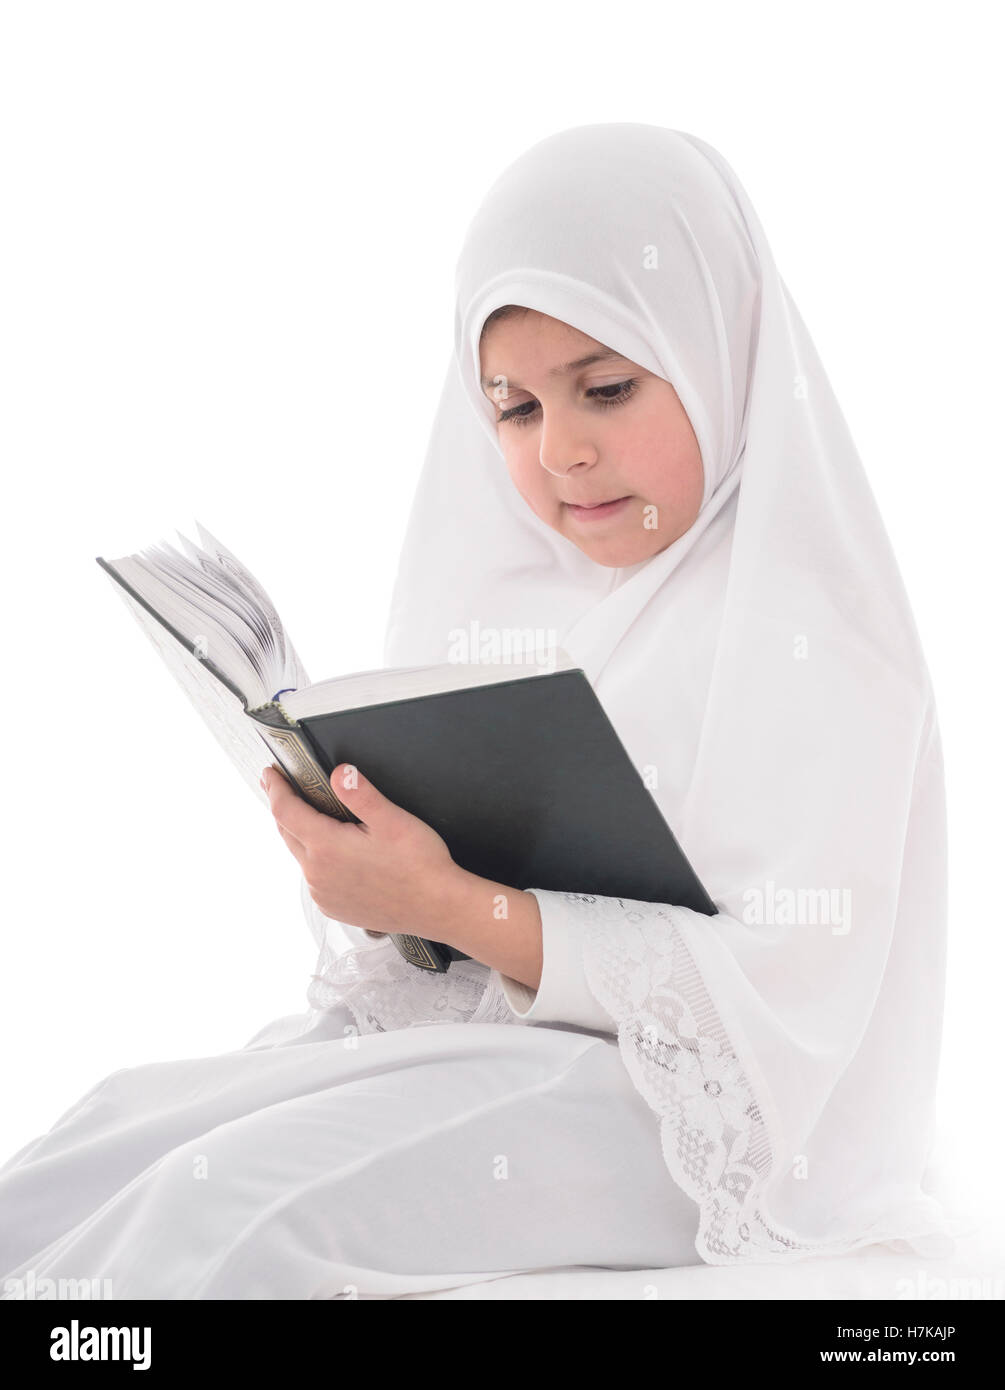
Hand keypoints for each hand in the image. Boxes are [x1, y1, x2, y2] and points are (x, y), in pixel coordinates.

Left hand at [261, 762, 459, 938]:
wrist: (437, 907)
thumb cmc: (419, 864)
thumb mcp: (393, 820)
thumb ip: (361, 795)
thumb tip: (339, 773)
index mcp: (327, 847)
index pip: (285, 811)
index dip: (275, 788)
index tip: (270, 774)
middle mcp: (317, 874)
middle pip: (288, 832)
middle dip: (284, 808)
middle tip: (282, 788)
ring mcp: (323, 894)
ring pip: (301, 856)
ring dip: (301, 835)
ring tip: (311, 818)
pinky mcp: (334, 907)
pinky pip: (314, 877)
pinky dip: (316, 860)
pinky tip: (333, 853)